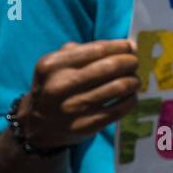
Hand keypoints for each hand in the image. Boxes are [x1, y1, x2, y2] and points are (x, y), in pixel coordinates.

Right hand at [16, 40, 140, 150]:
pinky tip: (130, 96)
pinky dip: (131, 99)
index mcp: (52, 65)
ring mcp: (73, 108)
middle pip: (111, 67)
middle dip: (130, 62)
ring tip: (134, 80)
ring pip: (119, 87)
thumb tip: (128, 46)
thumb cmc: (55, 86)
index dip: (120, 46)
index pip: (97, 50)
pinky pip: (120, 109)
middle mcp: (61, 86)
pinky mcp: (86, 126)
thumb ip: (86, 50)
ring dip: (134, 81)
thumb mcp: (56, 65)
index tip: (131, 46)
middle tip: (135, 63)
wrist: (37, 125)